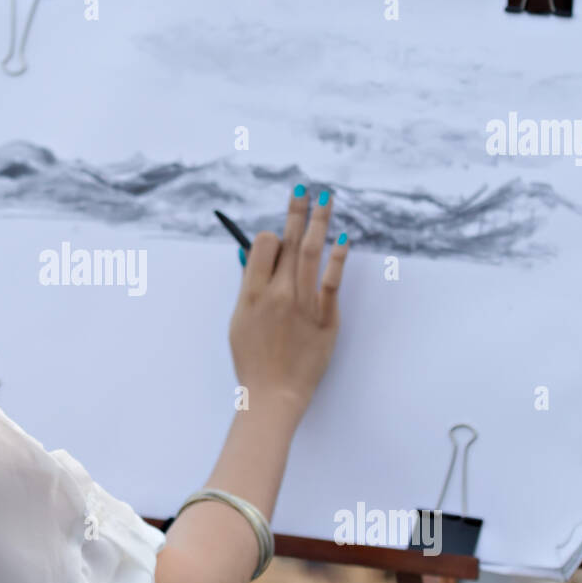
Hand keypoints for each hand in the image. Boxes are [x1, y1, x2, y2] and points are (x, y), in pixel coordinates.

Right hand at [228, 188, 348, 419]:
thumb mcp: (238, 322)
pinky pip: (331, 281)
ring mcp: (302, 306)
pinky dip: (337, 257)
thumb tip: (254, 257)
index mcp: (250, 294)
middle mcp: (276, 295)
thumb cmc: (252, 361)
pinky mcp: (326, 319)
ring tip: (326, 198)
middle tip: (303, 187)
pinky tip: (343, 238)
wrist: (273, 395)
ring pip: (310, 254)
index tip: (277, 238)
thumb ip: (248, 288)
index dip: (270, 237)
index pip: (263, 247)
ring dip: (318, 222)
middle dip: (296, 212)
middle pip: (288, 243)